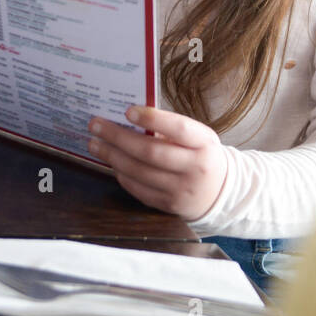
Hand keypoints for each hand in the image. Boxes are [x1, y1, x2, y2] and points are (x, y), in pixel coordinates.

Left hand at [87, 105, 227, 220]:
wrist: (220, 192)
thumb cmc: (201, 154)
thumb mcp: (198, 137)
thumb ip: (170, 129)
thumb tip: (131, 118)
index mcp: (204, 143)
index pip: (178, 129)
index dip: (152, 119)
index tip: (128, 110)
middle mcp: (194, 168)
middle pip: (150, 152)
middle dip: (118, 137)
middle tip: (96, 125)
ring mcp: (181, 190)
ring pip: (139, 172)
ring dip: (112, 156)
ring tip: (95, 143)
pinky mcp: (169, 205)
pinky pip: (138, 189)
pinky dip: (122, 174)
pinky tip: (112, 162)